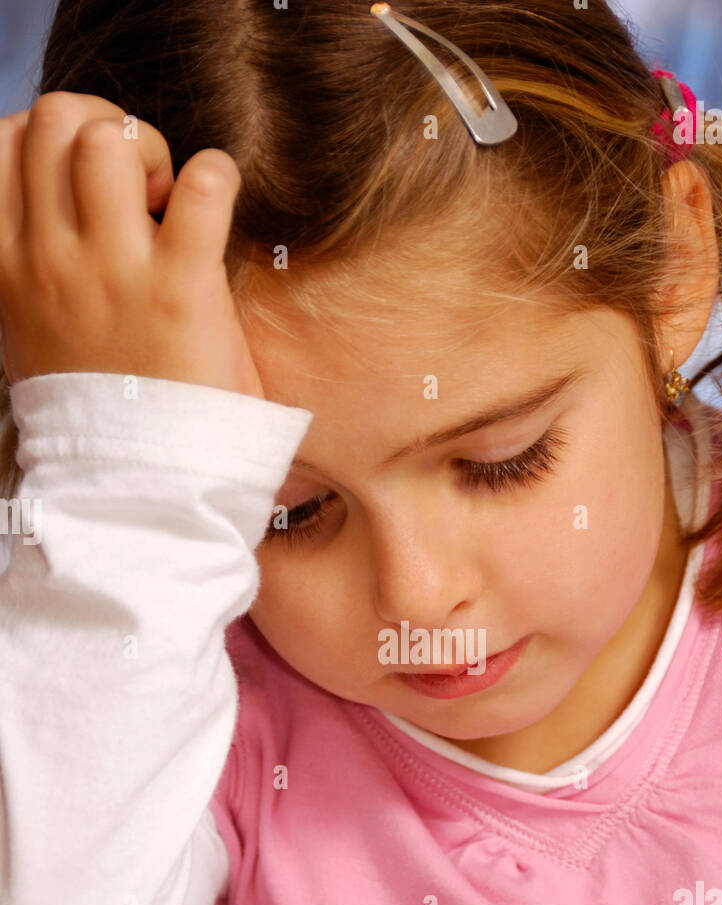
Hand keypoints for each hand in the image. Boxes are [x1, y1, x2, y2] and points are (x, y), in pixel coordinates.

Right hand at [0, 91, 263, 396]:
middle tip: (140, 191)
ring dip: (153, 151)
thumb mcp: (30, 333)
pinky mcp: (179, 288)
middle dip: (104, 130)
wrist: (137, 485)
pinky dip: (217, 178)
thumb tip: (53, 217)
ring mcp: (111, 270)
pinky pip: (202, 185)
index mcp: (7, 265)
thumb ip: (31, 269)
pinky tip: (216, 208)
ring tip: (173, 204)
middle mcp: (49, 258)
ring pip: (110, 136)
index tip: (86, 186)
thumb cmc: (101, 411)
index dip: (51, 140)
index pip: (0, 141)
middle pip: (53, 118)